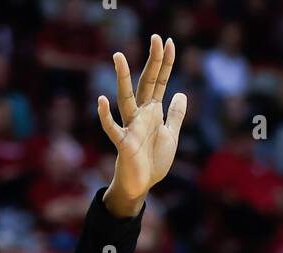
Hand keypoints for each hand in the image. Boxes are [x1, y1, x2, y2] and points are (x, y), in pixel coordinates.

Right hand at [99, 34, 186, 216]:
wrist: (142, 185)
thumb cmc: (153, 161)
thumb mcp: (171, 136)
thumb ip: (175, 116)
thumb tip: (181, 93)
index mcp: (152, 111)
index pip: (159, 82)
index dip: (165, 64)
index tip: (170, 43)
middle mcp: (140, 114)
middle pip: (146, 83)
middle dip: (152, 61)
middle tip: (156, 37)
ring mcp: (131, 127)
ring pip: (124, 99)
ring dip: (122, 79)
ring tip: (119, 57)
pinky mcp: (124, 144)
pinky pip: (112, 128)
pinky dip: (105, 116)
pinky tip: (100, 101)